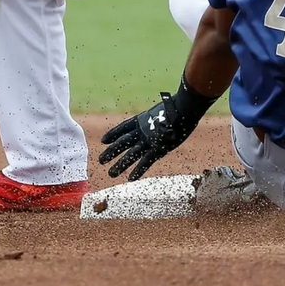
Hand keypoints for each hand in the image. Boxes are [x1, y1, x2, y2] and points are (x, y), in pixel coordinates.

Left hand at [98, 79, 216, 180]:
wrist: (183, 107)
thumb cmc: (177, 106)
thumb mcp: (163, 109)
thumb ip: (158, 116)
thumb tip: (161, 116)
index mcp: (142, 119)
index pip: (123, 128)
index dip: (113, 134)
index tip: (103, 140)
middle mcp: (142, 130)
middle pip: (123, 142)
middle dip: (112, 152)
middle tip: (100, 160)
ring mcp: (149, 140)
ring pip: (131, 154)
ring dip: (120, 165)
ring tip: (110, 173)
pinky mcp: (158, 148)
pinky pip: (146, 161)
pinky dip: (138, 170)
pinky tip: (130, 179)